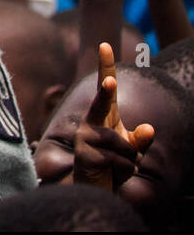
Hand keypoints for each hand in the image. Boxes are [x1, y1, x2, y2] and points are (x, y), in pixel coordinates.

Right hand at [72, 43, 154, 190]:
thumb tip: (149, 128)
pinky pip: (120, 160)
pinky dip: (126, 170)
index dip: (105, 66)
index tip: (104, 45)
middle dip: (106, 92)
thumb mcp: (132, 151)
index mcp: (103, 116)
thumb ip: (141, 139)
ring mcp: (85, 137)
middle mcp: (90, 122)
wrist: (95, 189)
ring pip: (124, 144)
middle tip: (111, 82)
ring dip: (132, 160)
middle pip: (102, 103)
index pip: (104, 87)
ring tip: (120, 167)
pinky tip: (113, 174)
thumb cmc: (114, 166)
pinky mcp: (85, 153)